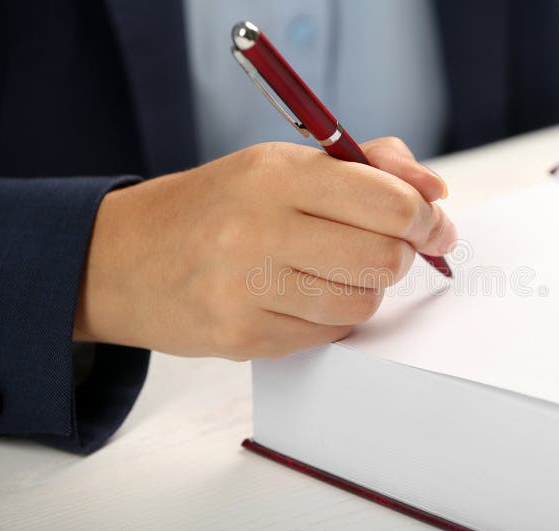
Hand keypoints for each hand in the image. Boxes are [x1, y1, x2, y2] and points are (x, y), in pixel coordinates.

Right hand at [73, 137, 455, 359]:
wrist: (123, 257)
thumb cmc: (216, 205)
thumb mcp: (282, 162)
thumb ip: (368, 164)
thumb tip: (434, 193)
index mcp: (276, 174)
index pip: (388, 203)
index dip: (425, 218)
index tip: (431, 224)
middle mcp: (260, 230)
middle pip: (385, 259)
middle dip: (401, 255)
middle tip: (386, 246)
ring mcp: (248, 291)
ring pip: (363, 304)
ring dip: (365, 288)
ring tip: (333, 269)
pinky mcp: (244, 339)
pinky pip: (328, 334)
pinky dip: (331, 316)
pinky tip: (301, 296)